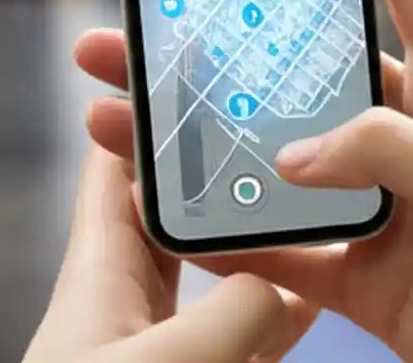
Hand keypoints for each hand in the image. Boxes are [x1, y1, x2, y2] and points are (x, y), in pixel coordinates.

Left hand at [23, 147, 316, 362]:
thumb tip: (286, 293)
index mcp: (99, 273)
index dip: (147, 119)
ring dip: (255, 240)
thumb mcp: (168, 360)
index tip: (195, 78)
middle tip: (273, 133)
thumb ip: (235, 310)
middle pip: (174, 211)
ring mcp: (157, 340)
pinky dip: (274, 309)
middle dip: (220, 171)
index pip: (115, 167)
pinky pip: (236, 330)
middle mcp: (126, 300)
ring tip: (305, 205)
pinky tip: (313, 300)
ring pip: (213, 272)